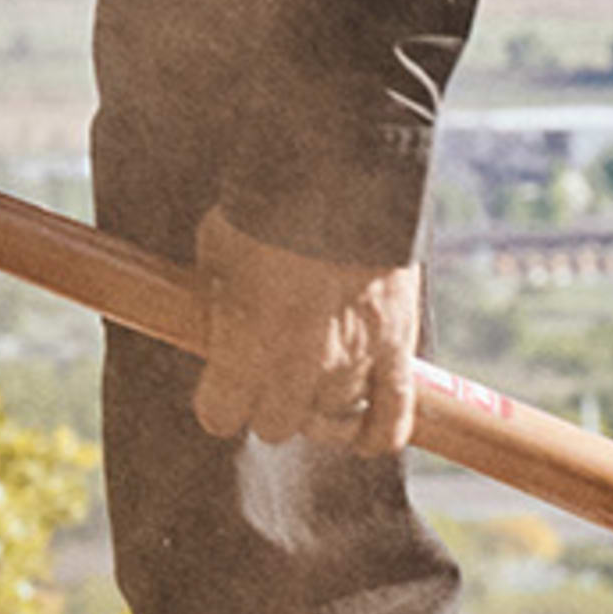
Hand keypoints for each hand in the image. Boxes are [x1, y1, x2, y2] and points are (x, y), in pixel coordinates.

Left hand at [190, 212, 423, 451]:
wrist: (343, 175)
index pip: (220, 417)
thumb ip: (217, 296)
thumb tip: (215, 307)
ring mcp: (353, 361)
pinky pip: (394, 412)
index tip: (221, 385)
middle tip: (271, 375)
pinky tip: (370, 438)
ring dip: (322, 407)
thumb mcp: (217, 252)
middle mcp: (297, 369)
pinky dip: (381, 432)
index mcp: (244, 350)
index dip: (218, 402)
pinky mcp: (397, 346)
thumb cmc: (267, 209)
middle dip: (269, 404)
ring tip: (319, 385)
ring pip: (333, 418)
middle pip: (278, 426)